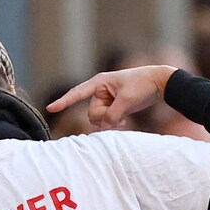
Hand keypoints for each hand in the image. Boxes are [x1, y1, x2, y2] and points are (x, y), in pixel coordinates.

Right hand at [48, 66, 177, 129]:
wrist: (159, 83)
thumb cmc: (142, 85)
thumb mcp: (127, 100)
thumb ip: (113, 114)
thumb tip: (104, 126)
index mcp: (99, 83)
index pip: (77, 93)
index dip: (63, 101)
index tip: (50, 108)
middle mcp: (100, 92)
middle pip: (92, 114)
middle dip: (105, 119)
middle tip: (121, 117)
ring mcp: (106, 100)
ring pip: (99, 120)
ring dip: (110, 123)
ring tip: (124, 119)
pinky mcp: (114, 108)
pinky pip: (107, 121)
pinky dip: (115, 124)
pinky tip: (125, 121)